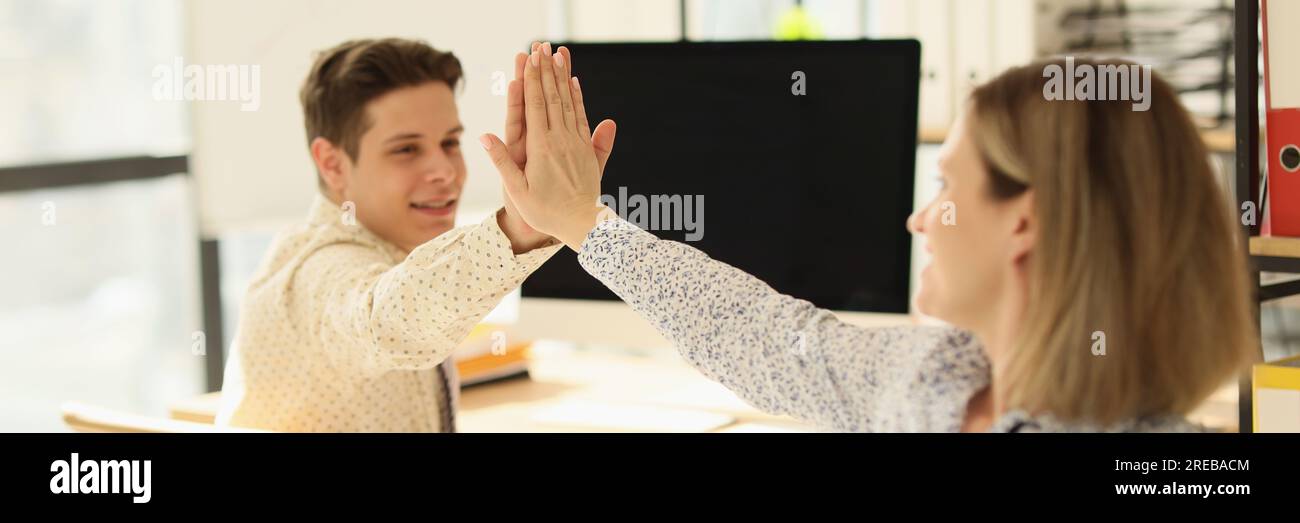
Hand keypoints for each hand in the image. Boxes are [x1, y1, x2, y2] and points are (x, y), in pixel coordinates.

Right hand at [482, 42, 616, 250]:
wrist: (582, 224)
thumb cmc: (545, 212)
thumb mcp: (517, 191)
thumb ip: (502, 162)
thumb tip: (484, 137)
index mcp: (541, 148)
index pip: (535, 106)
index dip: (531, 80)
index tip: (529, 58)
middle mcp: (560, 140)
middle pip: (552, 98)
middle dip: (545, 70)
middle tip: (541, 46)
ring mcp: (575, 143)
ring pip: (568, 103)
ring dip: (562, 77)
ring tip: (558, 55)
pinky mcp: (586, 149)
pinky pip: (581, 117)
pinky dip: (577, 98)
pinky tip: (575, 83)